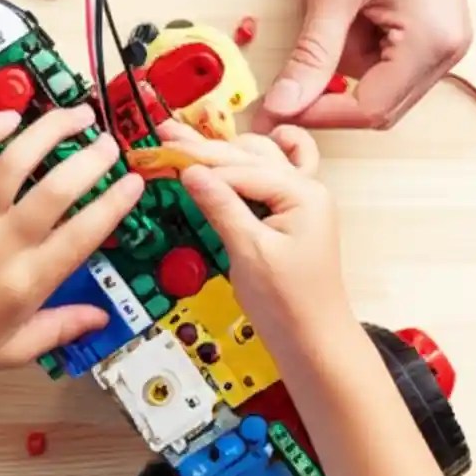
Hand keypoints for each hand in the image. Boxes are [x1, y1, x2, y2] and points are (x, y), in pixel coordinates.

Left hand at [0, 106, 143, 388]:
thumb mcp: (14, 348)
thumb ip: (61, 328)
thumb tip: (101, 317)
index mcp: (26, 283)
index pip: (82, 236)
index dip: (113, 204)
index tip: (134, 183)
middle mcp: (1, 245)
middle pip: (55, 191)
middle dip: (90, 160)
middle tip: (111, 145)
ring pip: (13, 163)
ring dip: (48, 132)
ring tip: (76, 115)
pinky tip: (12, 117)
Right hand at [159, 122, 344, 341]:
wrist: (314, 342)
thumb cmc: (284, 303)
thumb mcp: (248, 252)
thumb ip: (221, 206)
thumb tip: (189, 170)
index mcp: (301, 193)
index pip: (241, 169)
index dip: (199, 163)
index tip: (161, 154)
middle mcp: (307, 187)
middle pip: (250, 156)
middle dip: (206, 147)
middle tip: (164, 133)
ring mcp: (304, 199)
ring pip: (263, 158)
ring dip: (227, 148)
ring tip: (187, 138)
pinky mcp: (295, 215)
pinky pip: (280, 173)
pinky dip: (261, 159)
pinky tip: (245, 146)